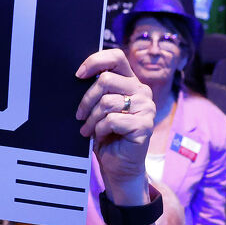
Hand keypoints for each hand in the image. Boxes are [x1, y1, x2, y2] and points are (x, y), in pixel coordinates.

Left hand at [73, 49, 152, 198]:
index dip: (95, 61)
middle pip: (106, 80)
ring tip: (89, 129)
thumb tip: (79, 75)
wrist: (119, 167)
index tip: (79, 75)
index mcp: (132, 83)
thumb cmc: (108, 136)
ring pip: (107, 102)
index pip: (116, 57)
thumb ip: (98, 90)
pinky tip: (101, 137)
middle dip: (86, 99)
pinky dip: (100, 130)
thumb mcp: (101, 108)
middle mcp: (142, 92)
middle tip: (80, 115)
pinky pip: (112, 120)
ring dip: (91, 119)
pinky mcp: (144, 126)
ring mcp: (146, 108)